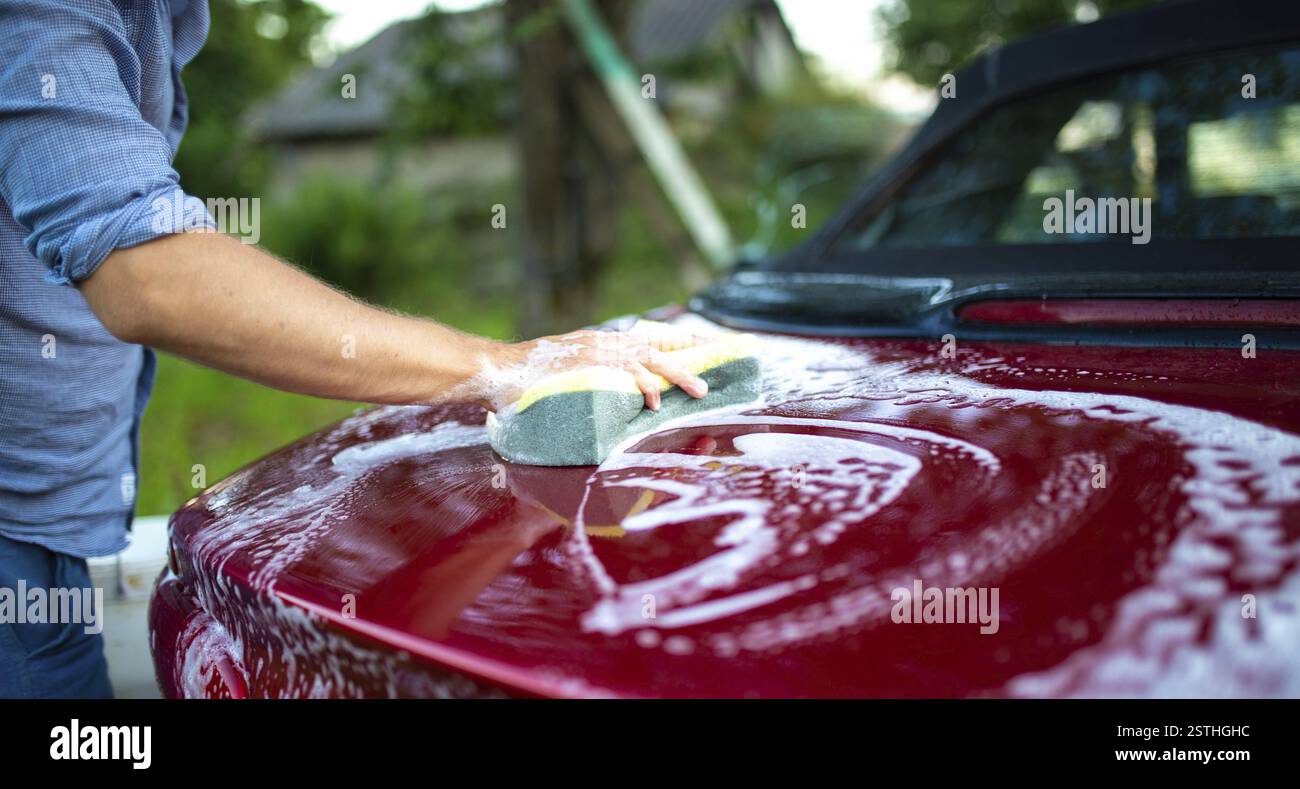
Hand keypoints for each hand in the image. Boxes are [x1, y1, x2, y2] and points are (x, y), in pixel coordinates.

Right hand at [481, 325, 711, 410]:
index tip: (704, 350)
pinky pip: (626, 374)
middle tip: (708, 382)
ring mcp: (597, 353)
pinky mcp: (590, 366)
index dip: (679, 346)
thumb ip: (592, 382)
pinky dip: (644, 387)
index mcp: (602, 345)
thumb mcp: (567, 376)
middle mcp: (603, 344)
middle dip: (687, 363)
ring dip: (677, 376)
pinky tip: (654, 401)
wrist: (498, 372)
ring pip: (650, 360)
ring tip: (698, 391)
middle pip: (657, 349)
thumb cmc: (527, 381)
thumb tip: (614, 402)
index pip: (650, 341)